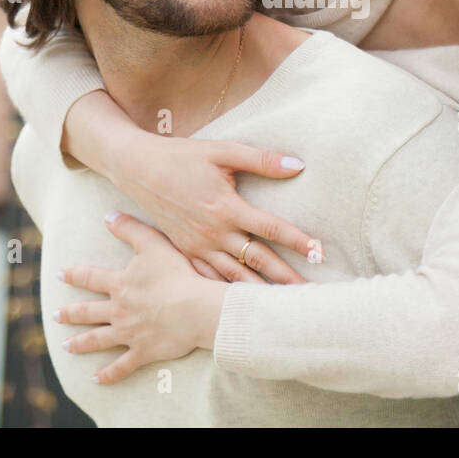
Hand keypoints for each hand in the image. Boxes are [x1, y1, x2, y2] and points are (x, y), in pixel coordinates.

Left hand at [55, 213, 227, 384]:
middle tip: (57, 315)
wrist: (195, 308)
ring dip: (81, 343)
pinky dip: (108, 375)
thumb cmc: (177, 274)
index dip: (74, 274)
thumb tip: (108, 216)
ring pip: (98, 339)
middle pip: (89, 312)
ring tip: (66, 346)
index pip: (91, 278)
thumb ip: (130, 228)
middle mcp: (119, 310)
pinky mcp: (143, 351)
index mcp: (121, 284)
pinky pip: (122, 366)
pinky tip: (96, 380)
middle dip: (71, 313)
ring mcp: (129, 333)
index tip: (60, 274)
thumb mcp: (153, 243)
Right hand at [64, 91, 324, 283]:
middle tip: (308, 296)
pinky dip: (227, 292)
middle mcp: (213, 232)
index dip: (297, 240)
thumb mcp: (223, 151)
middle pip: (256, 261)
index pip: (270, 228)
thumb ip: (261, 160)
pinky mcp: (185, 251)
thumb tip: (298, 164)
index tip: (319, 253)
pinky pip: (209, 278)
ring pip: (234, 276)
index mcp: (226, 207)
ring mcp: (198, 245)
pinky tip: (240, 304)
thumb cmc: (182, 156)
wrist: (138, 169)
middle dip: (284, 279)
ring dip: (258, 291)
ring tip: (281, 306)